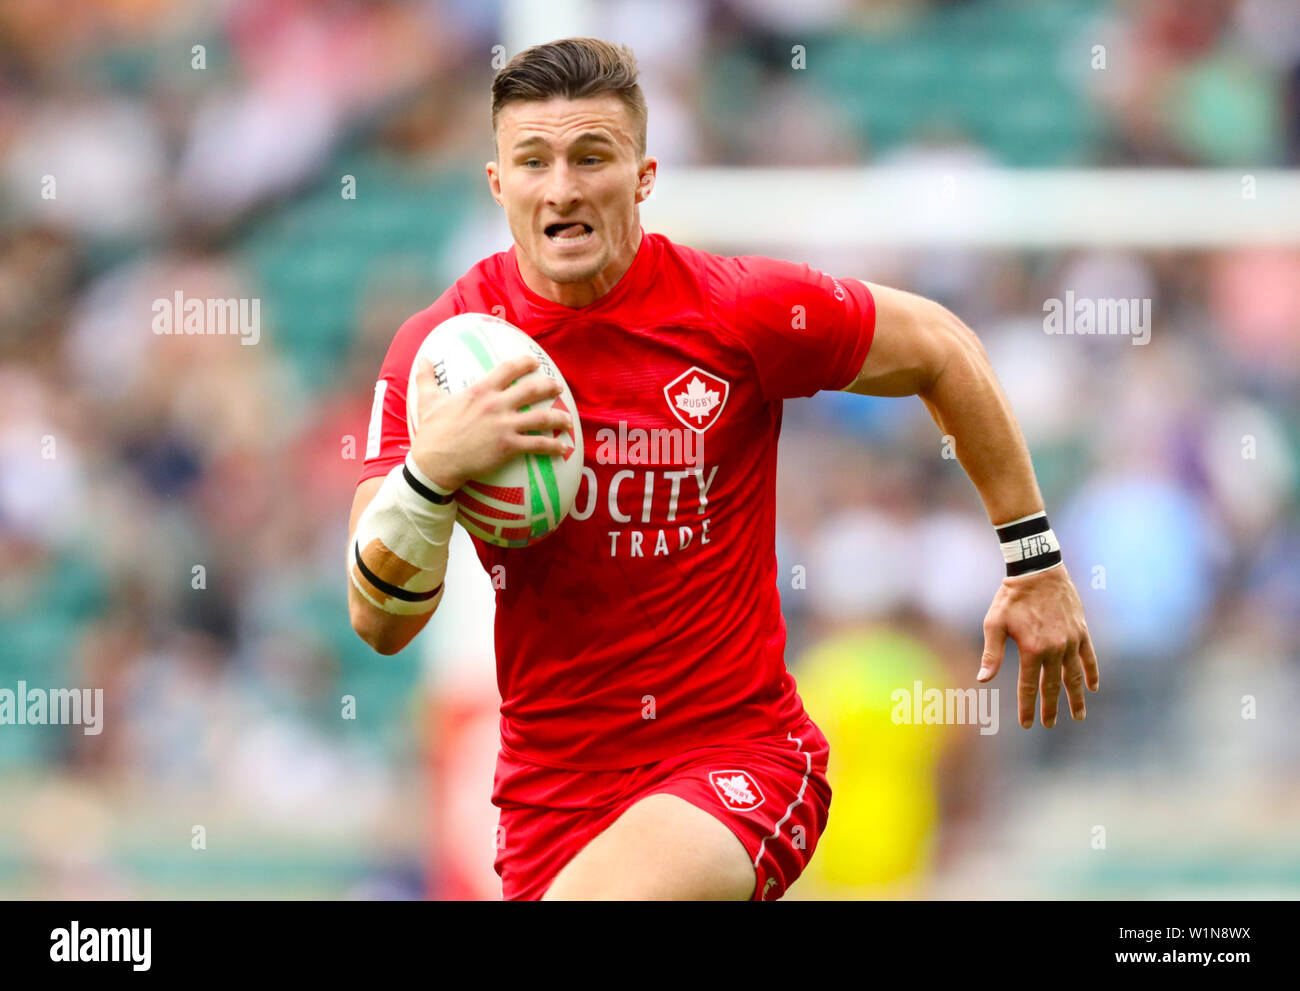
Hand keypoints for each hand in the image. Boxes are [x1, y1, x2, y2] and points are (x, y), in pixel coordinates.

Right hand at [408, 353, 573, 491]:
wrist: (434, 463)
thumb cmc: (431, 433)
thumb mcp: (427, 401)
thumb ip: (426, 378)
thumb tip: (422, 359)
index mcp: (480, 391)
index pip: (508, 369)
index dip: (524, 363)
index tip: (534, 362)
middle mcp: (496, 405)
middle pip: (532, 390)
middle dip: (549, 386)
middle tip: (558, 387)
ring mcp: (504, 426)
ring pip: (541, 418)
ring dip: (559, 417)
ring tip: (569, 419)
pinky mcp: (509, 447)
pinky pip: (538, 444)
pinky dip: (554, 446)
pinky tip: (564, 447)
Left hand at [977, 563, 1099, 727]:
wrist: (1038, 570)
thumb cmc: (1011, 597)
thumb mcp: (994, 623)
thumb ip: (991, 653)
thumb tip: (982, 679)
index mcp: (1031, 649)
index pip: (1029, 686)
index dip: (1028, 707)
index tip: (1027, 725)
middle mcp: (1055, 649)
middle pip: (1053, 686)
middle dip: (1051, 708)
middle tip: (1050, 725)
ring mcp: (1071, 641)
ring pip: (1074, 676)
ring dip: (1076, 697)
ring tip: (1078, 716)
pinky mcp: (1082, 631)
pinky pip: (1089, 657)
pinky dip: (1091, 673)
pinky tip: (1093, 687)